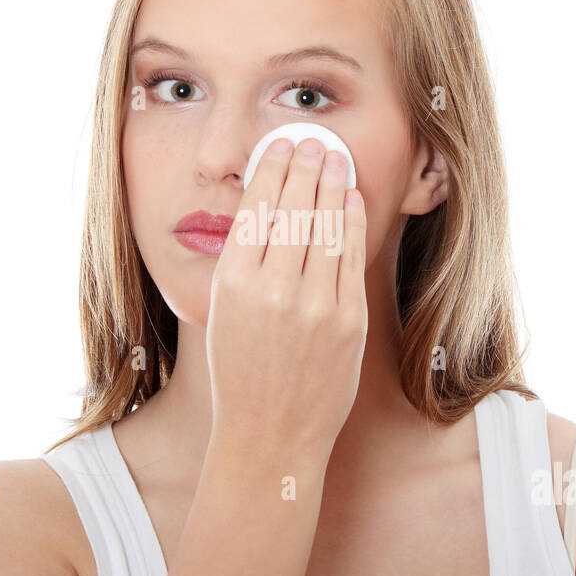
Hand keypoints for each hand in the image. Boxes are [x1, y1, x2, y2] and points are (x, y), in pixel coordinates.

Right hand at [206, 136, 367, 460]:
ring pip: (327, 225)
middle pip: (294, 207)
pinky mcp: (348, 321)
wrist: (270, 434)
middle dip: (306, 166)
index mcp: (234, 282)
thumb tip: (264, 205)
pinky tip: (350, 200)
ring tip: (335, 159)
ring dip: (332, 185)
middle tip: (313, 141)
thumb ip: (242, 261)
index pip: (258, 206)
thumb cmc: (241, 373)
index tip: (283, 146)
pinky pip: (351, 257)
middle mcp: (274, 289)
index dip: (274, 169)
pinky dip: (351, 222)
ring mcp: (315, 305)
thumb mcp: (224, 311)